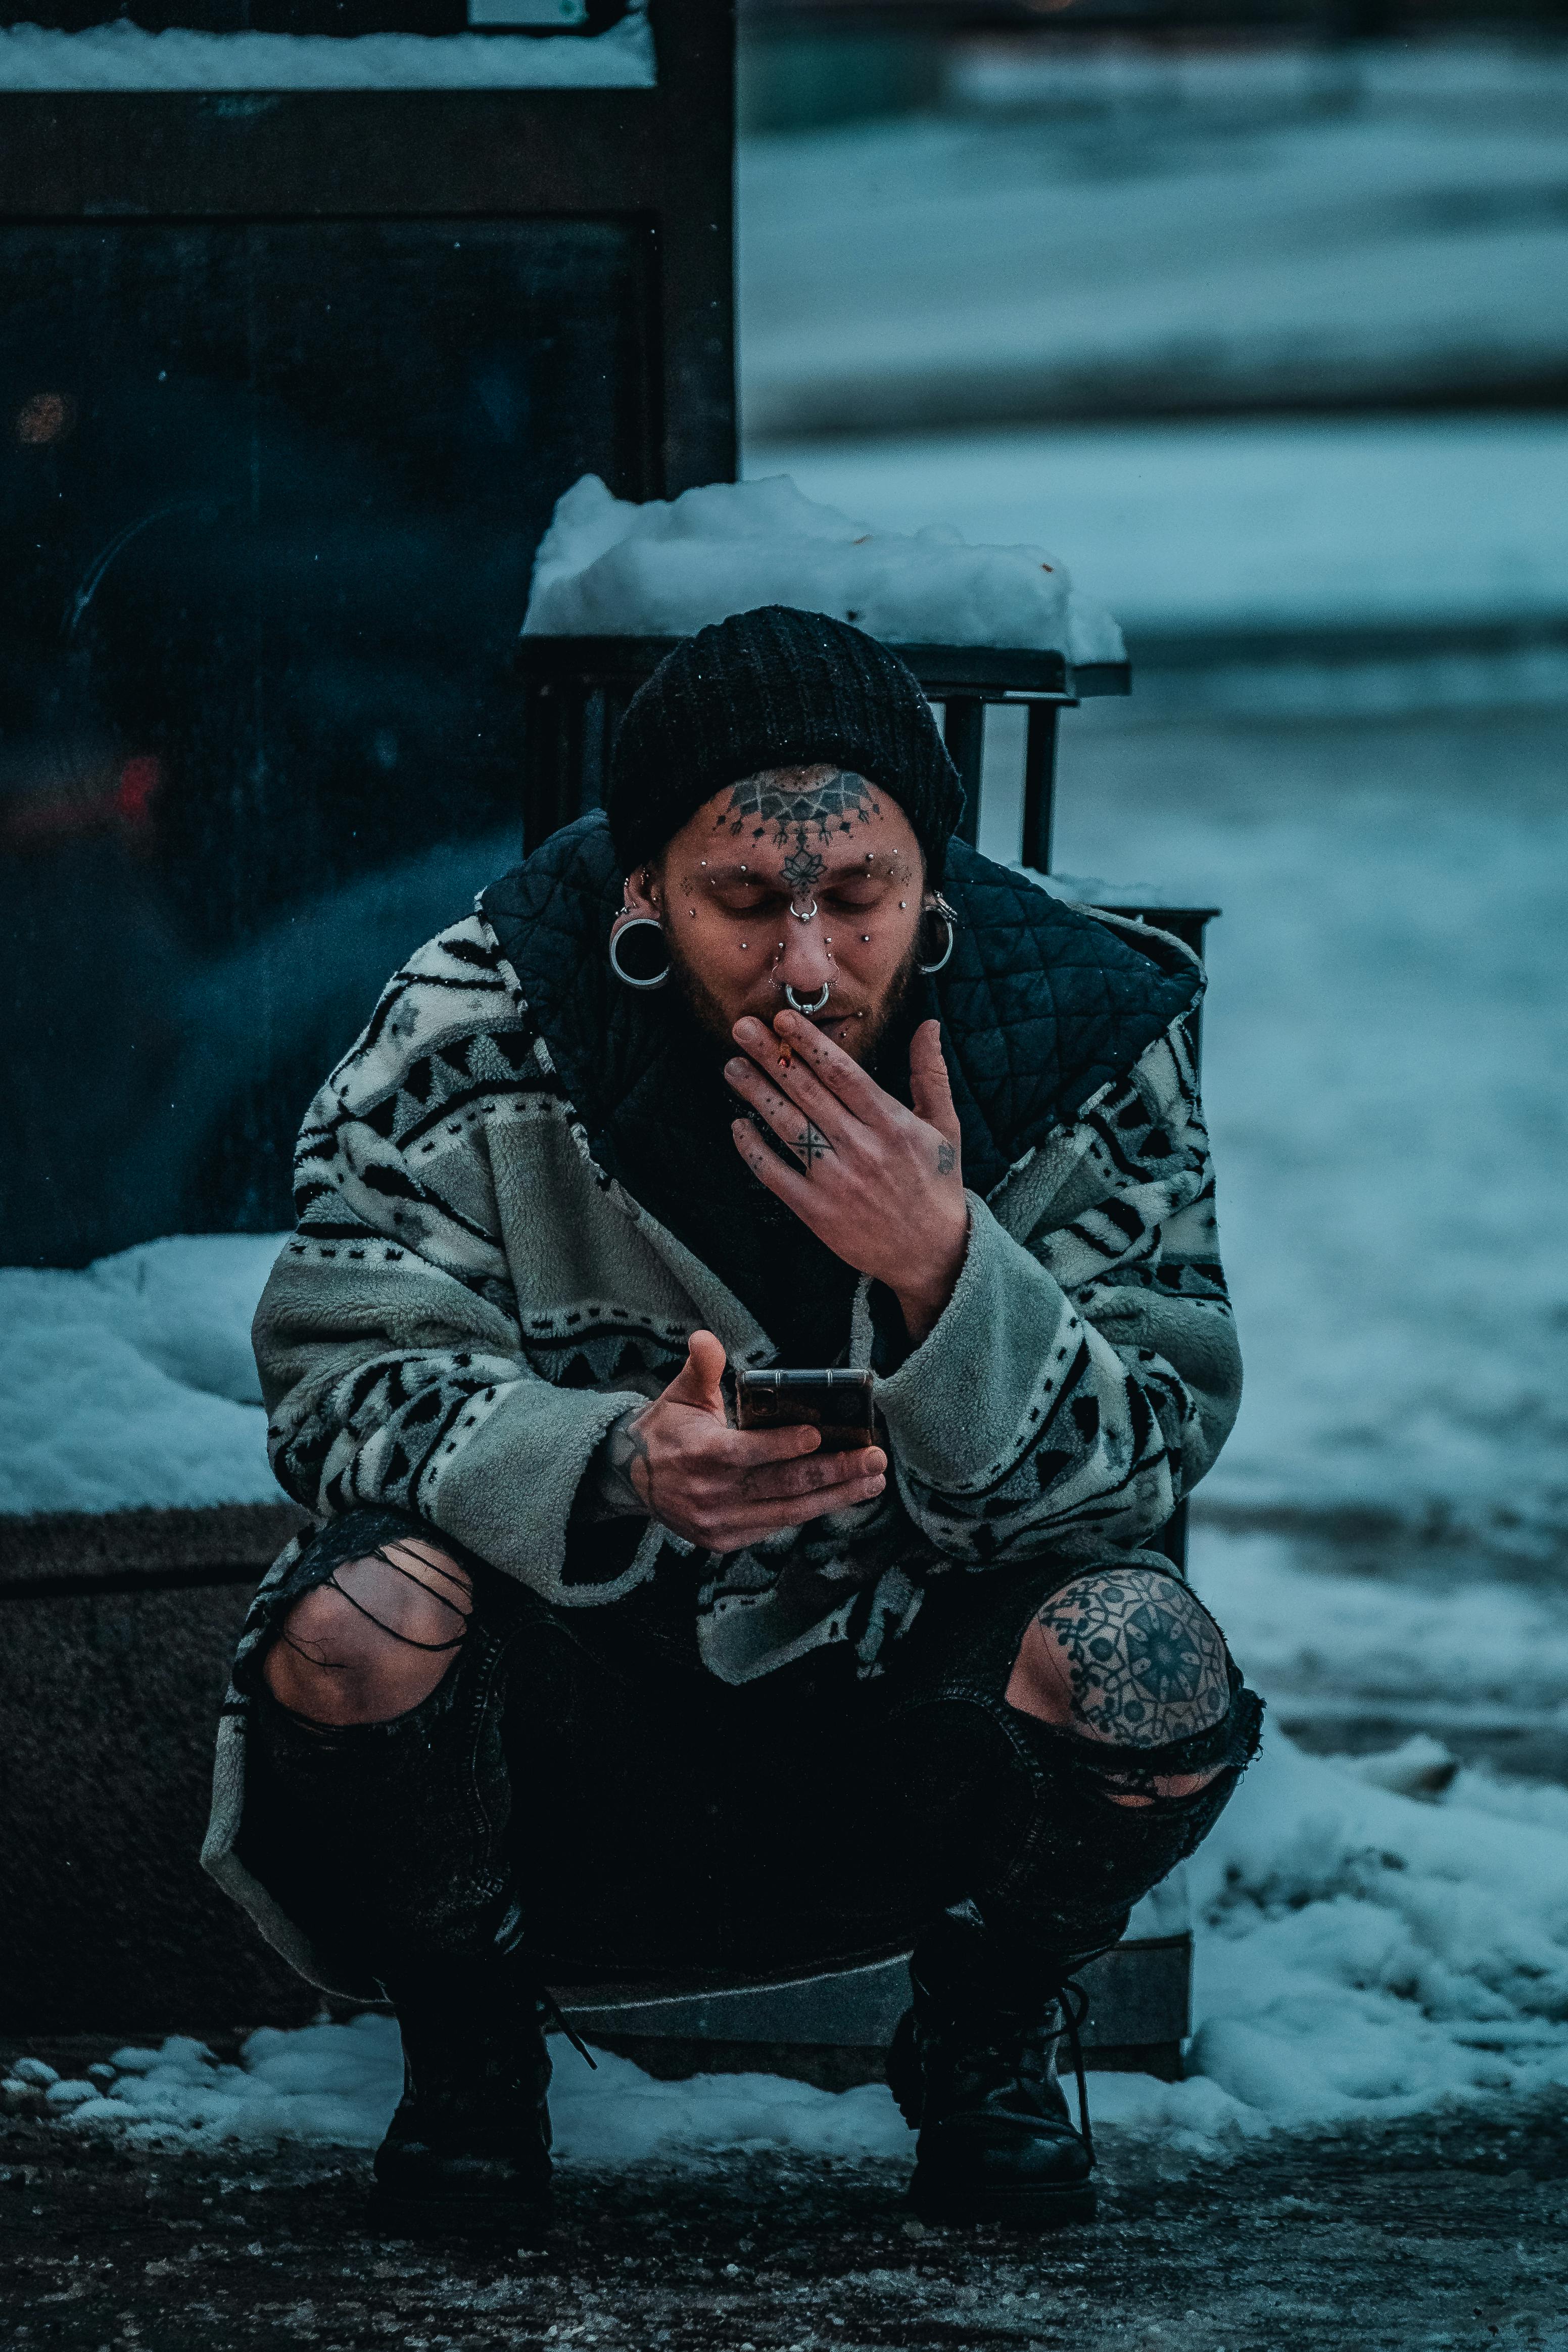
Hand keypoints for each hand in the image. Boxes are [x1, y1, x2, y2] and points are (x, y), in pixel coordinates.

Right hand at [614, 1329, 887, 1550]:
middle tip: (874, 1459)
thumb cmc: (668, 1428)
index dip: (784, 1445)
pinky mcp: (724, 1539)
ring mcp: (719, 1522)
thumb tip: (707, 1339)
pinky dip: (809, 1512)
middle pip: (782, 1485)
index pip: (748, 1452)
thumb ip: (700, 1367)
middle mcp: (711, 1494)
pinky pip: (775, 1526)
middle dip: (834, 1471)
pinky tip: (841, 1497)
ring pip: (787, 1512)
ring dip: (835, 1497)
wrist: (632, 1477)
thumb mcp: (680, 1393)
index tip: (820, 1435)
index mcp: (701, 1454)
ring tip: (872, 1482)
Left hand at [726, 1012, 968, 1344]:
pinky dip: (754, 1150)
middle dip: (771, 1057)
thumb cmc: (937, 1184)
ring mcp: (836, 1180)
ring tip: (733, 1067)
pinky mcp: (816, 1211)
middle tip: (742, 1029)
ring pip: (788, 1127)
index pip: (842, 1073)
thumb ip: (930, 1074)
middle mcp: (861, 1147)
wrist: (933, 1252)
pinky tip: (738, 1126)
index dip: (810, 1044)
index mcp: (891, 1123)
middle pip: (807, 1093)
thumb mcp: (946, 1126)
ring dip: (757, 1094)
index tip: (782, 1019)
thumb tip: (928, 1025)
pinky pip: (776, 1174)